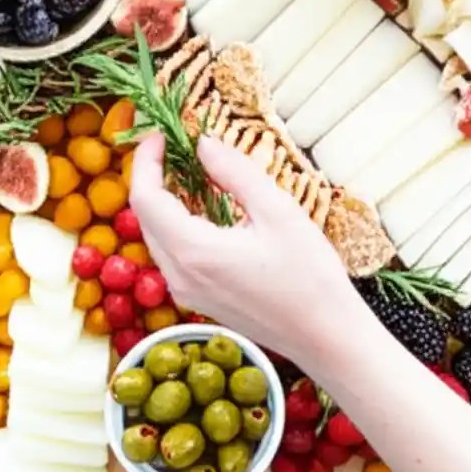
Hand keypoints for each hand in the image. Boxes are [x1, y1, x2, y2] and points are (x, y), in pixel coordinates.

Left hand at [128, 132, 358, 363]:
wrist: (326, 337)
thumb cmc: (309, 276)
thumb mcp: (277, 211)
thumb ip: (235, 173)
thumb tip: (204, 143)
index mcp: (193, 251)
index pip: (145, 198)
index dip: (145, 161)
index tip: (160, 134)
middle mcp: (179, 275)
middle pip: (144, 217)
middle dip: (152, 178)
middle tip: (174, 147)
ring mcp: (186, 292)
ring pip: (156, 237)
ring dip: (164, 201)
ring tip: (190, 172)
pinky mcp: (198, 301)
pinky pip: (172, 255)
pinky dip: (177, 225)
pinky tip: (205, 210)